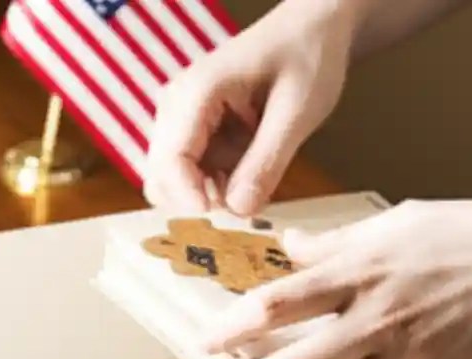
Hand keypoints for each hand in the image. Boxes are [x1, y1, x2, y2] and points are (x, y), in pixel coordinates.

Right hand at [143, 0, 361, 215]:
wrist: (312, 30)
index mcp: (197, 92)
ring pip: (172, 179)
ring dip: (209, 194)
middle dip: (199, 199)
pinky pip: (192, 172)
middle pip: (160, 175)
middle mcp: (177, 105)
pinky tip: (250, 173)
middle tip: (247, 198)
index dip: (189, 197)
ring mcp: (182, 117)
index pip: (169, 160)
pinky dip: (216, 185)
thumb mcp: (297, 112)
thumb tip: (238, 210)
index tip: (224, 214)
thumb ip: (267, 161)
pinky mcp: (195, 129)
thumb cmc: (307, 57)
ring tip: (254, 181)